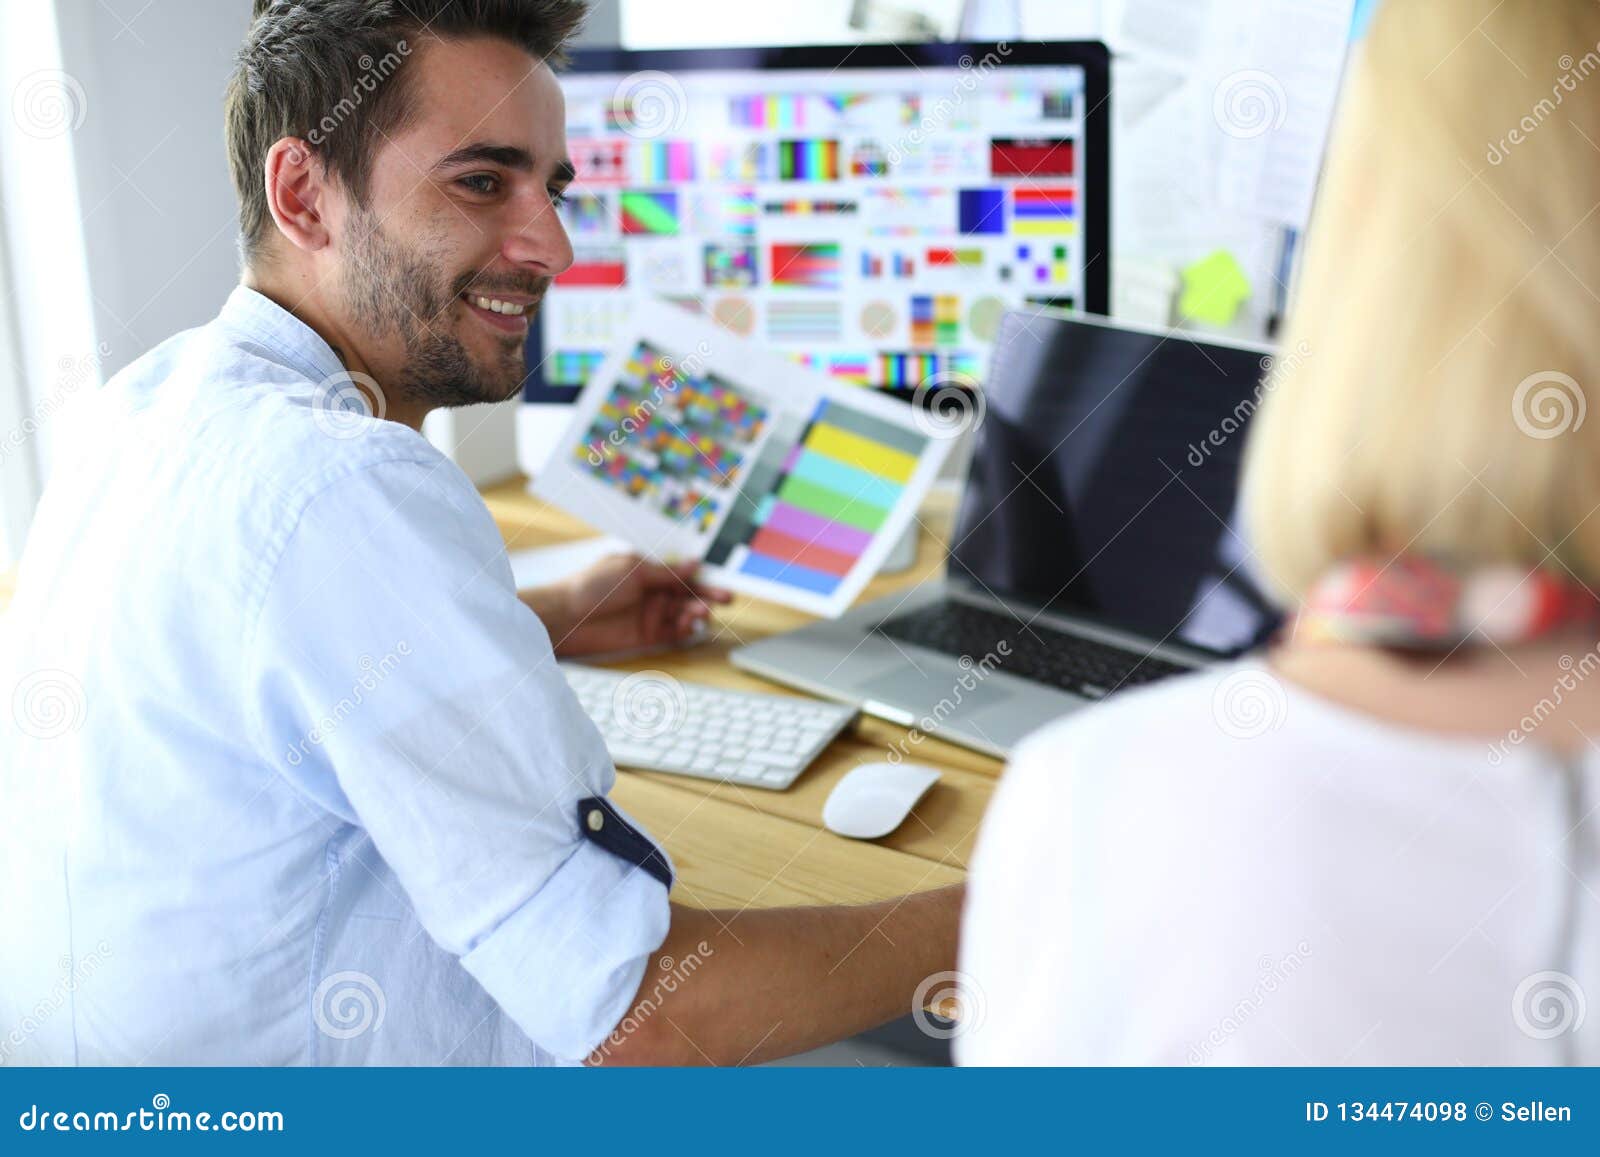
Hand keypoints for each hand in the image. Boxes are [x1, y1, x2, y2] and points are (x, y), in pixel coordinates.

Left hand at [521, 553, 732, 657]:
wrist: (566, 617)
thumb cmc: (592, 586)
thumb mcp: (632, 570)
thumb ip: (665, 572)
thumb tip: (694, 564)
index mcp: (648, 570)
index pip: (682, 572)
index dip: (702, 575)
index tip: (721, 576)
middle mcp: (652, 592)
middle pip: (688, 594)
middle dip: (708, 595)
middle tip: (727, 598)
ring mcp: (651, 614)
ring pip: (684, 613)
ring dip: (697, 611)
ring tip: (701, 611)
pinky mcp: (648, 635)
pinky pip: (674, 633)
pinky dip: (685, 629)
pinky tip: (688, 624)